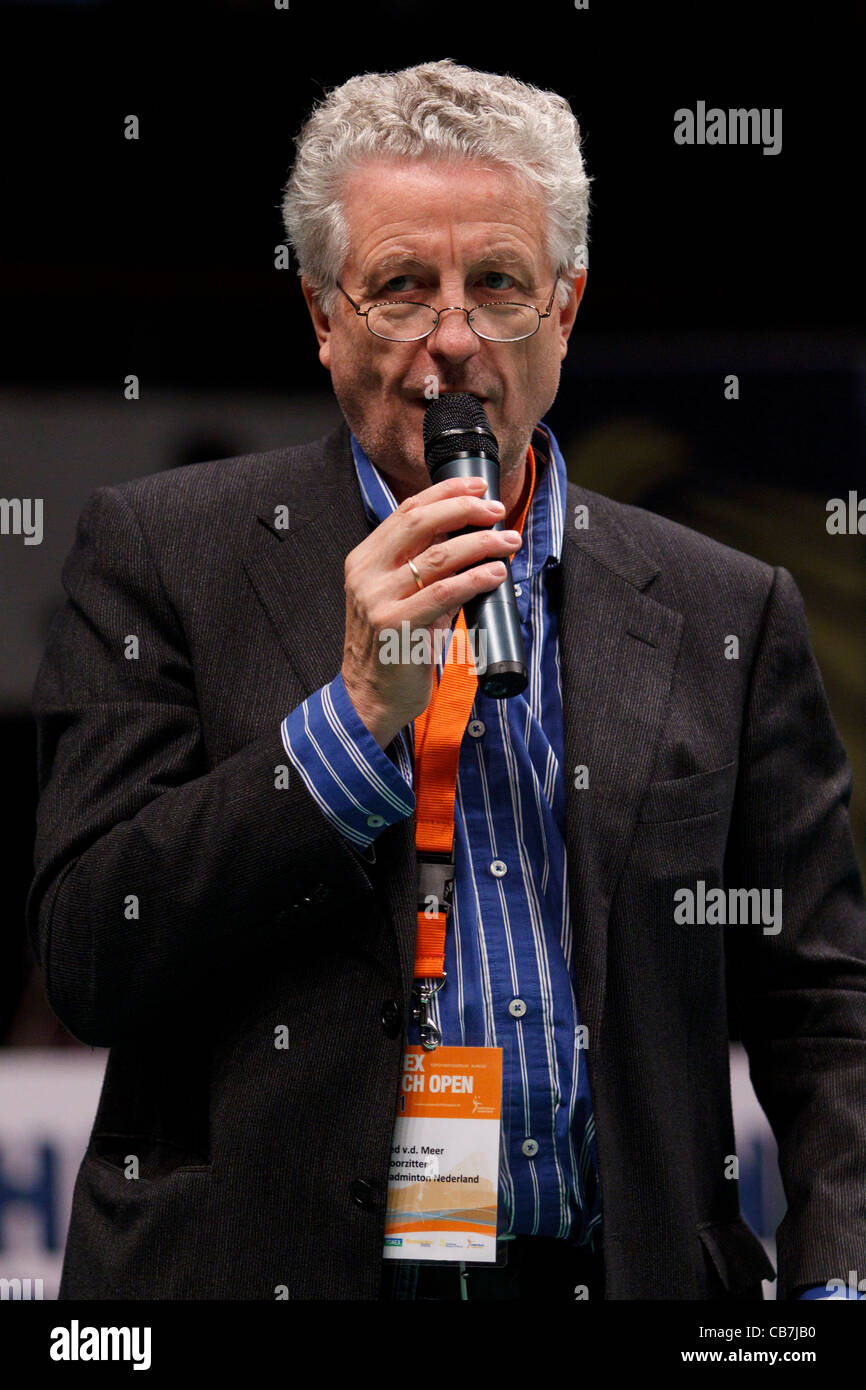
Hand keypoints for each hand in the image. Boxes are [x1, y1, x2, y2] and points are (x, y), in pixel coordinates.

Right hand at [341, 475, 521, 747]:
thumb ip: (426, 570)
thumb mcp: (400, 598)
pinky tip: (496, 573)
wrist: (369, 697)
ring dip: (481, 544)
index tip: (478, 486)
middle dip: (465, 509)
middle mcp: (366, 574)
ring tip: (508, 542)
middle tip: (496, 510)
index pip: (406, 511)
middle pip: (420, 523)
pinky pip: (445, 593)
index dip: (445, 492)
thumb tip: (473, 540)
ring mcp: (378, 600)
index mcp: (364, 560)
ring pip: (439, 556)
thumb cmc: (391, 647)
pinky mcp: (396, 626)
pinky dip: (475, 578)